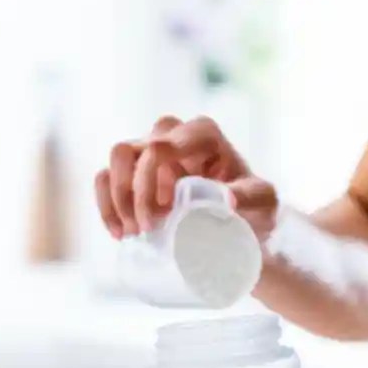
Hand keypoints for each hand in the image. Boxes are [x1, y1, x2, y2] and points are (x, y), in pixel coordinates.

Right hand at [94, 115, 278, 239]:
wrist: (247, 225)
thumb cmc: (256, 208)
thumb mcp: (262, 201)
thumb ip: (250, 196)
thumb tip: (226, 200)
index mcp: (202, 134)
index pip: (159, 147)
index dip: (148, 184)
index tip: (158, 220)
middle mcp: (173, 135)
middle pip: (129, 152)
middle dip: (129, 194)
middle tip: (143, 230)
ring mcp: (152, 151)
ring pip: (115, 160)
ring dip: (116, 200)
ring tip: (131, 234)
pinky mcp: (138, 172)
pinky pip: (106, 177)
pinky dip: (106, 205)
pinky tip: (119, 233)